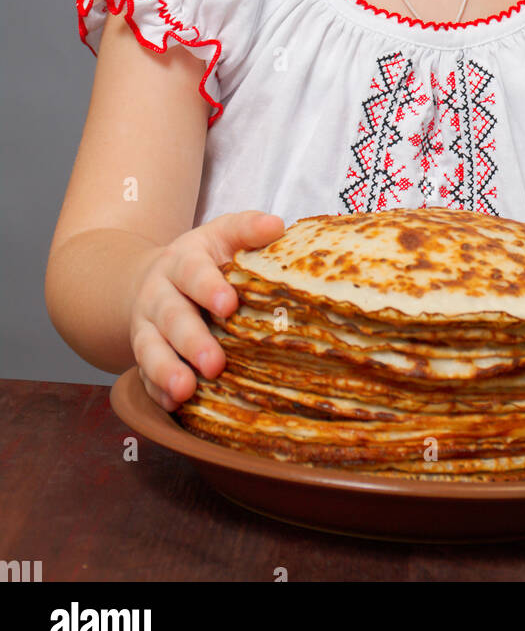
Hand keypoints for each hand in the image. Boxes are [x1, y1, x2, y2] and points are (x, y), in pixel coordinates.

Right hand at [130, 211, 284, 412]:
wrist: (155, 276)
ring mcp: (146, 325)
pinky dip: (155, 389)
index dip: (209, 288)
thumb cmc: (204, 258)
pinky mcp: (143, 351)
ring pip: (150, 347)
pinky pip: (144, 373)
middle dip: (191, 341)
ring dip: (166, 370)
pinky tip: (173, 404)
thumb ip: (247, 229)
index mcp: (181, 261)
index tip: (229, 305)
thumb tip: (277, 225)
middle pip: (171, 317)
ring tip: (186, 390)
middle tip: (215, 364)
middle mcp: (159, 293)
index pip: (193, 272)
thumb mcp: (223, 235)